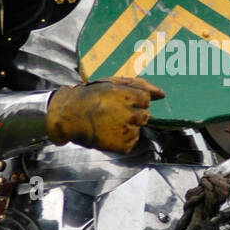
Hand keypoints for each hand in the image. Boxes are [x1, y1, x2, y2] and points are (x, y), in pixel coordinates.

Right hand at [45, 77, 164, 153]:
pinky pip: (132, 141)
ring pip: (138, 128)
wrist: (68, 116)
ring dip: (128, 126)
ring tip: (109, 123)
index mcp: (125, 95)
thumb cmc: (90, 97)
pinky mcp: (121, 145)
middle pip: (145, 115)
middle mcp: (127, 113)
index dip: (133, 100)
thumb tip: (162, 94)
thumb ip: (139, 85)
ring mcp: (125, 130)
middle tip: (115, 113)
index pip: (146, 99)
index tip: (120, 101)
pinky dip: (123, 138)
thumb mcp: (112, 83)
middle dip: (133, 114)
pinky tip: (109, 132)